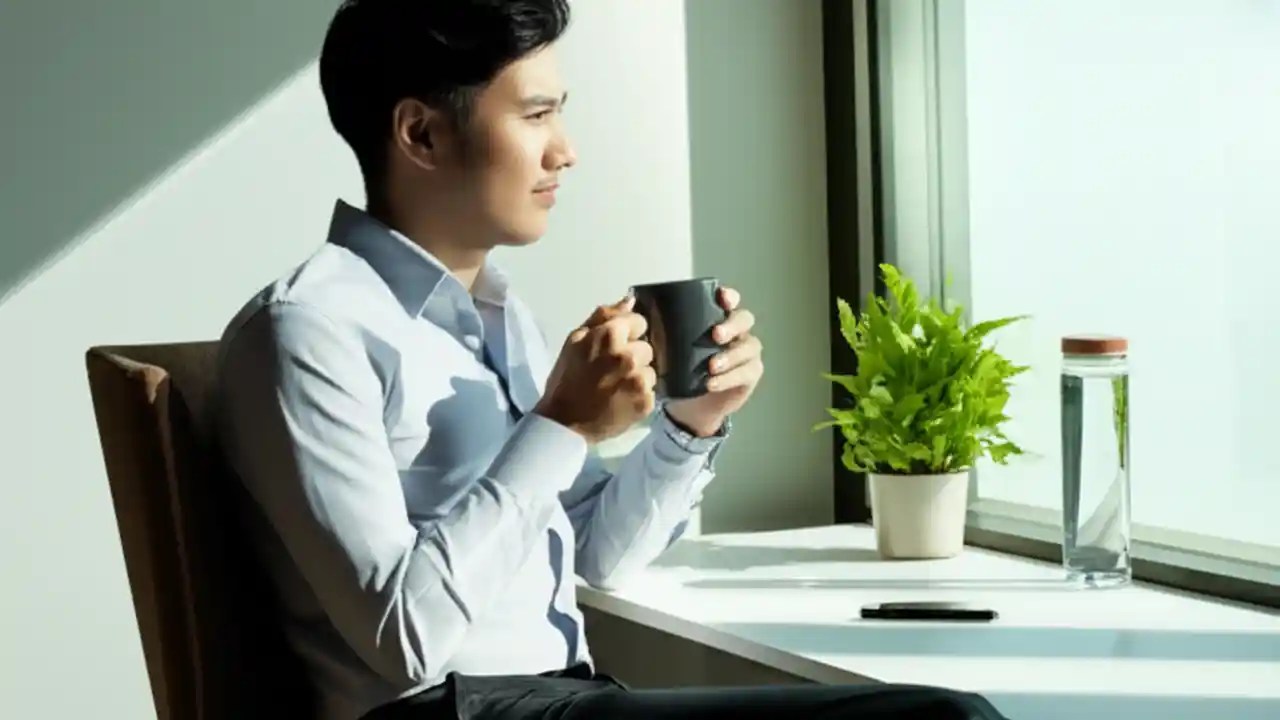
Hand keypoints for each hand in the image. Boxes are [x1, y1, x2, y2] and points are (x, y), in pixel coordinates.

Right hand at [535, 296, 656, 443]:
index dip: (627, 333)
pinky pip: (651, 391)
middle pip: (646, 347)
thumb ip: (603, 317)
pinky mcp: (647, 402)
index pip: (638, 322)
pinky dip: (639, 396)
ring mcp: (640, 381)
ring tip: (617, 387)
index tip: (615, 346)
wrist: (564, 423)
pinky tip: (622, 401)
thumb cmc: (566, 379)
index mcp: (610, 336)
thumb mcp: (575, 340)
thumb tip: (630, 300)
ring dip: (637, 376)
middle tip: (612, 370)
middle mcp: (629, 356)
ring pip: (650, 370)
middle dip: (633, 355)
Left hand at [665, 286, 763, 436]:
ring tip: (711, 366)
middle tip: (715, 335)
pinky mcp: (750, 374)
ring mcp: (746, 352)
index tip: (722, 299)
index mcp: (717, 317)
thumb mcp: (665, 346)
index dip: (729, 296)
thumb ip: (653, 325)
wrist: (688, 404)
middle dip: (732, 325)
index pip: (729, 299)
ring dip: (731, 355)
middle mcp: (736, 331)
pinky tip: (712, 383)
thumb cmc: (677, 368)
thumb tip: (630, 300)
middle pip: (744, 319)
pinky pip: (747, 372)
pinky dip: (729, 378)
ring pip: (750, 346)